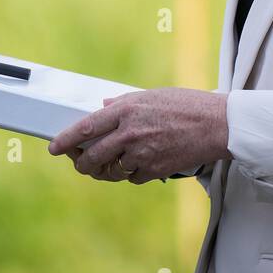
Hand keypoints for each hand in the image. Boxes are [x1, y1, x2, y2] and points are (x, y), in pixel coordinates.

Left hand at [47, 87, 229, 184]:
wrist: (218, 125)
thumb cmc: (188, 105)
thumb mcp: (152, 95)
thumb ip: (124, 104)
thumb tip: (103, 108)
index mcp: (127, 110)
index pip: (86, 127)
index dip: (66, 140)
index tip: (54, 147)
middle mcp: (130, 133)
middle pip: (92, 156)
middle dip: (82, 163)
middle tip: (80, 163)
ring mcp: (142, 153)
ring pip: (111, 170)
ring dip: (106, 170)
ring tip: (107, 165)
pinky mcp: (154, 169)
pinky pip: (132, 177)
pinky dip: (130, 173)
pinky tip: (135, 164)